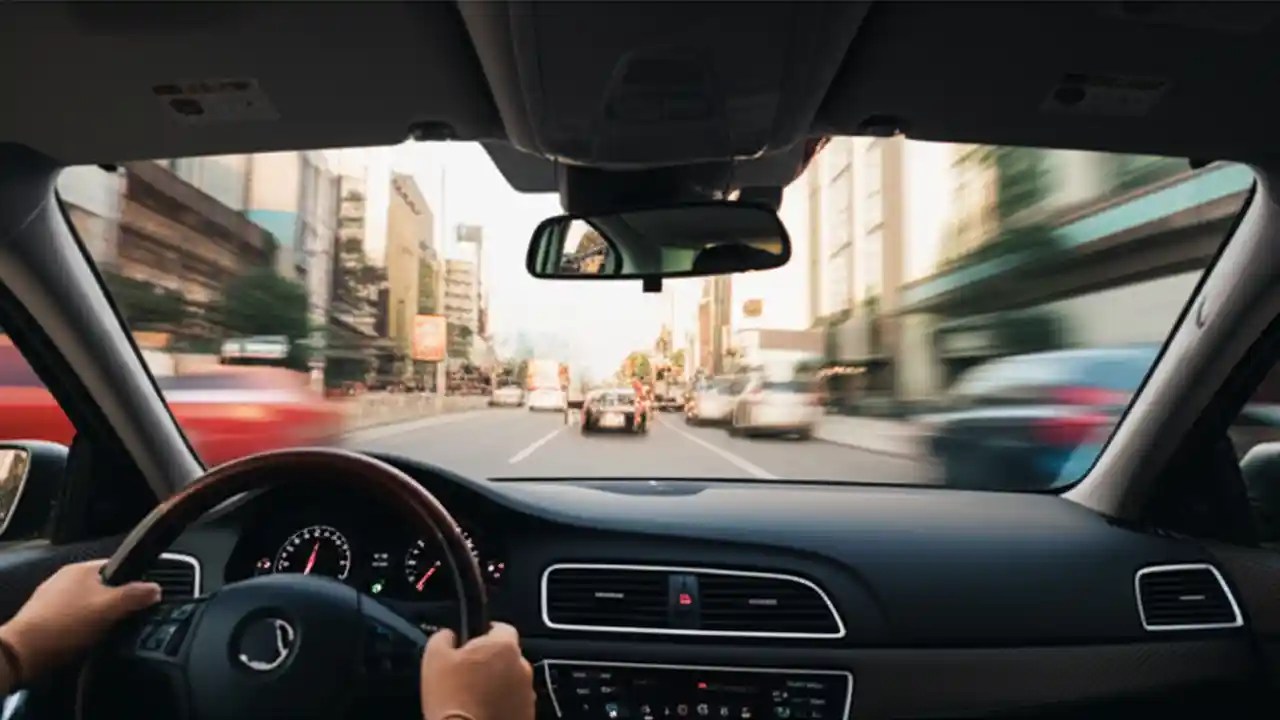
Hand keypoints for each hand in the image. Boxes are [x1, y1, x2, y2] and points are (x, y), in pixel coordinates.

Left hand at [0, 559, 161, 681]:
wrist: (24, 652)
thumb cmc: (65, 625)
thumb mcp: (110, 608)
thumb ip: (136, 595)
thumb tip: (156, 589)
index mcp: (82, 568)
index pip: (118, 567)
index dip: (134, 582)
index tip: (141, 600)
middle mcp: (65, 577)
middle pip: (103, 587)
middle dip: (114, 603)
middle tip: (122, 620)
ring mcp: (51, 597)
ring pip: (86, 604)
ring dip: (96, 617)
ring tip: (101, 633)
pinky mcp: (42, 616)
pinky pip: (72, 618)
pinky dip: (80, 627)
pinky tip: (82, 640)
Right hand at [420, 622, 533, 719]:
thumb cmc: (450, 696)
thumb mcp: (434, 658)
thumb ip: (444, 637)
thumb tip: (449, 635)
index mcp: (504, 646)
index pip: (502, 628)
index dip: (486, 634)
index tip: (473, 644)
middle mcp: (522, 666)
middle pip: (508, 655)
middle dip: (492, 660)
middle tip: (470, 673)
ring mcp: (528, 692)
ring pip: (513, 679)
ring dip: (499, 683)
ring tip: (476, 696)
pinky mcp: (528, 713)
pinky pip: (516, 701)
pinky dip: (504, 703)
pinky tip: (486, 709)